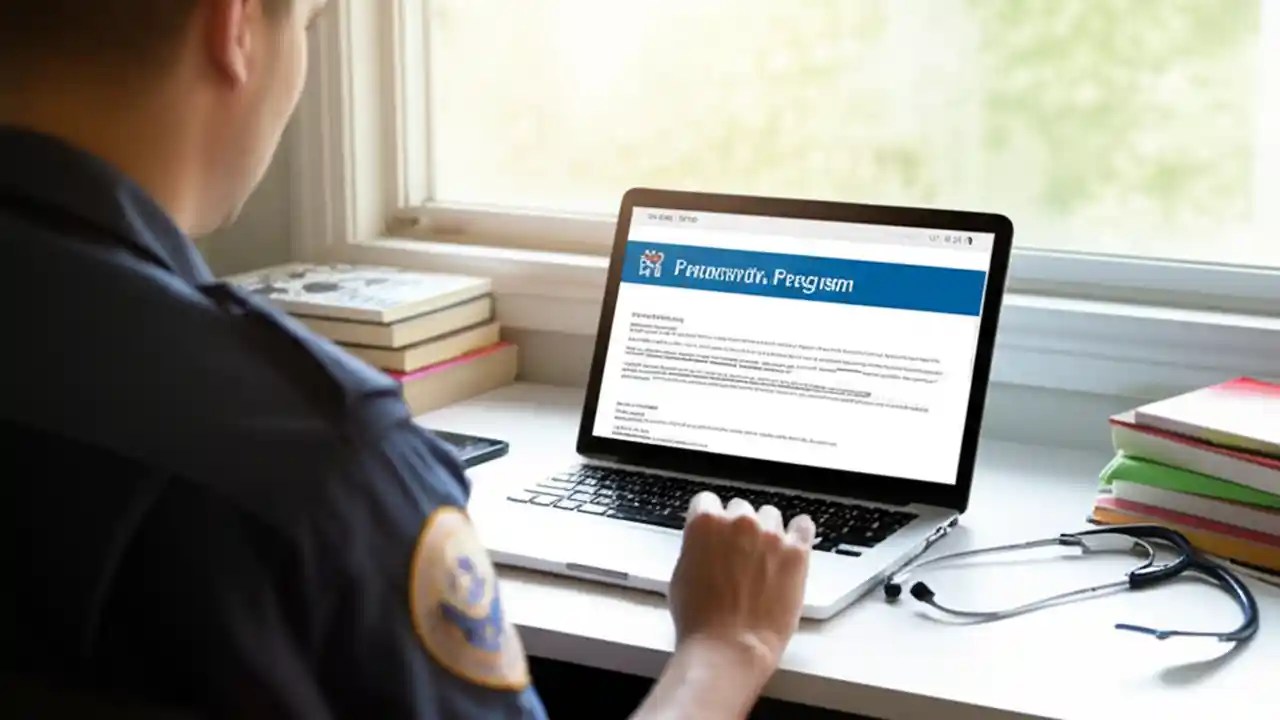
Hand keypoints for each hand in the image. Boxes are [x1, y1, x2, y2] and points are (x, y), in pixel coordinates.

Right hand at [668, 492, 815, 676]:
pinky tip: (793, 544)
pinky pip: (804, 526)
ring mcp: (771, 535)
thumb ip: (697, 548)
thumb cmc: (699, 620)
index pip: (707, 501)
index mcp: (705, 522)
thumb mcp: (681, 574)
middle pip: (740, 508)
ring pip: (770, 516)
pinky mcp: (797, 553)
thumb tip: (706, 545)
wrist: (728, 647)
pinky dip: (799, 533)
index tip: (714, 533)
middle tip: (737, 554)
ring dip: (766, 532)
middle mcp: (739, 521)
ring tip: (764, 559)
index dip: (709, 519)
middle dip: (738, 528)